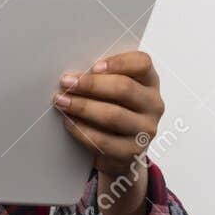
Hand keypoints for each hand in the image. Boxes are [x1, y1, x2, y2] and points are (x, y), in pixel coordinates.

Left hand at [52, 50, 163, 179]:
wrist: (121, 151)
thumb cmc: (115, 110)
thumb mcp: (115, 91)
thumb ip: (103, 78)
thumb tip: (74, 74)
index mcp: (150, 82)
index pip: (142, 63)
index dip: (118, 62)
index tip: (93, 66)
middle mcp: (153, 105)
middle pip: (124, 88)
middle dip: (91, 85)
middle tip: (66, 83)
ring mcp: (146, 130)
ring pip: (112, 115)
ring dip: (82, 107)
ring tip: (62, 102)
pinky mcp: (133, 152)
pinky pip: (104, 140)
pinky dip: (82, 130)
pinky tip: (68, 122)